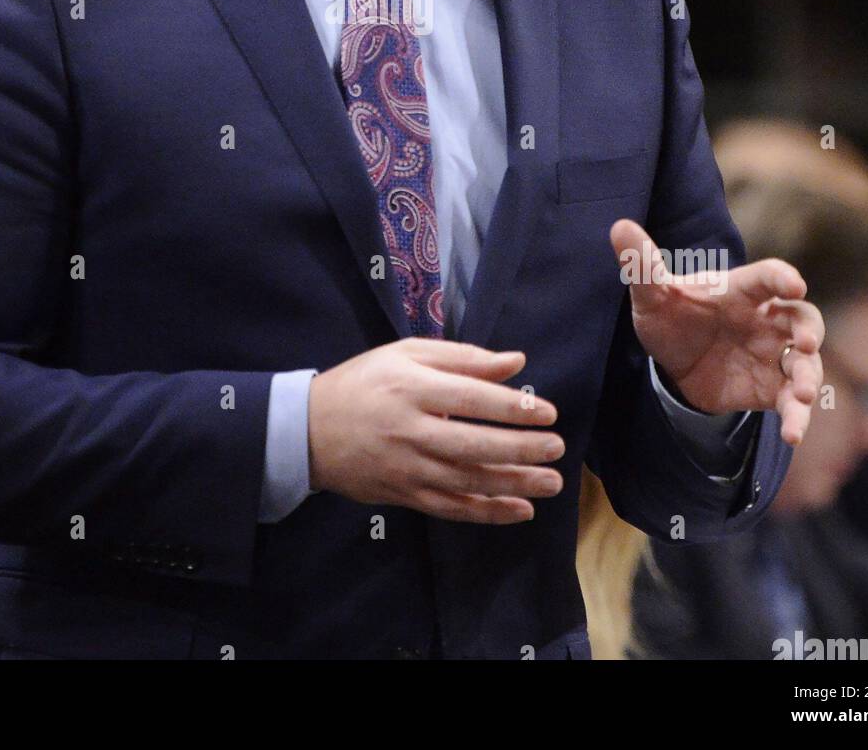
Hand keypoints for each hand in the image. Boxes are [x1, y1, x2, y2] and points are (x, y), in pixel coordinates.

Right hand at [308, 338, 564, 523]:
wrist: (310, 430)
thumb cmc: (365, 382)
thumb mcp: (406, 354)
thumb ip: (462, 357)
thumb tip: (515, 362)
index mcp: (411, 387)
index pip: (470, 399)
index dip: (512, 407)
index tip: (547, 411)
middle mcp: (410, 430)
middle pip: (474, 444)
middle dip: (521, 449)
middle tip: (557, 448)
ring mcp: (407, 468)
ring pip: (468, 481)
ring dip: (515, 484)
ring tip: (551, 482)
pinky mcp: (404, 495)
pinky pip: (452, 508)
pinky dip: (488, 512)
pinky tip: (520, 510)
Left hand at [609, 219, 823, 445]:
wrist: (672, 362)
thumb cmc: (671, 316)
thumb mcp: (652, 294)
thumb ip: (641, 264)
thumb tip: (619, 226)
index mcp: (740, 291)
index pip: (768, 277)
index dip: (782, 278)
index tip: (795, 284)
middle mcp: (765, 320)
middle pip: (802, 318)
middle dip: (808, 330)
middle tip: (803, 344)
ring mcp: (772, 354)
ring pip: (805, 363)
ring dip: (809, 378)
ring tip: (802, 396)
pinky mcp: (771, 388)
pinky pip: (791, 402)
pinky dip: (797, 417)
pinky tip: (792, 434)